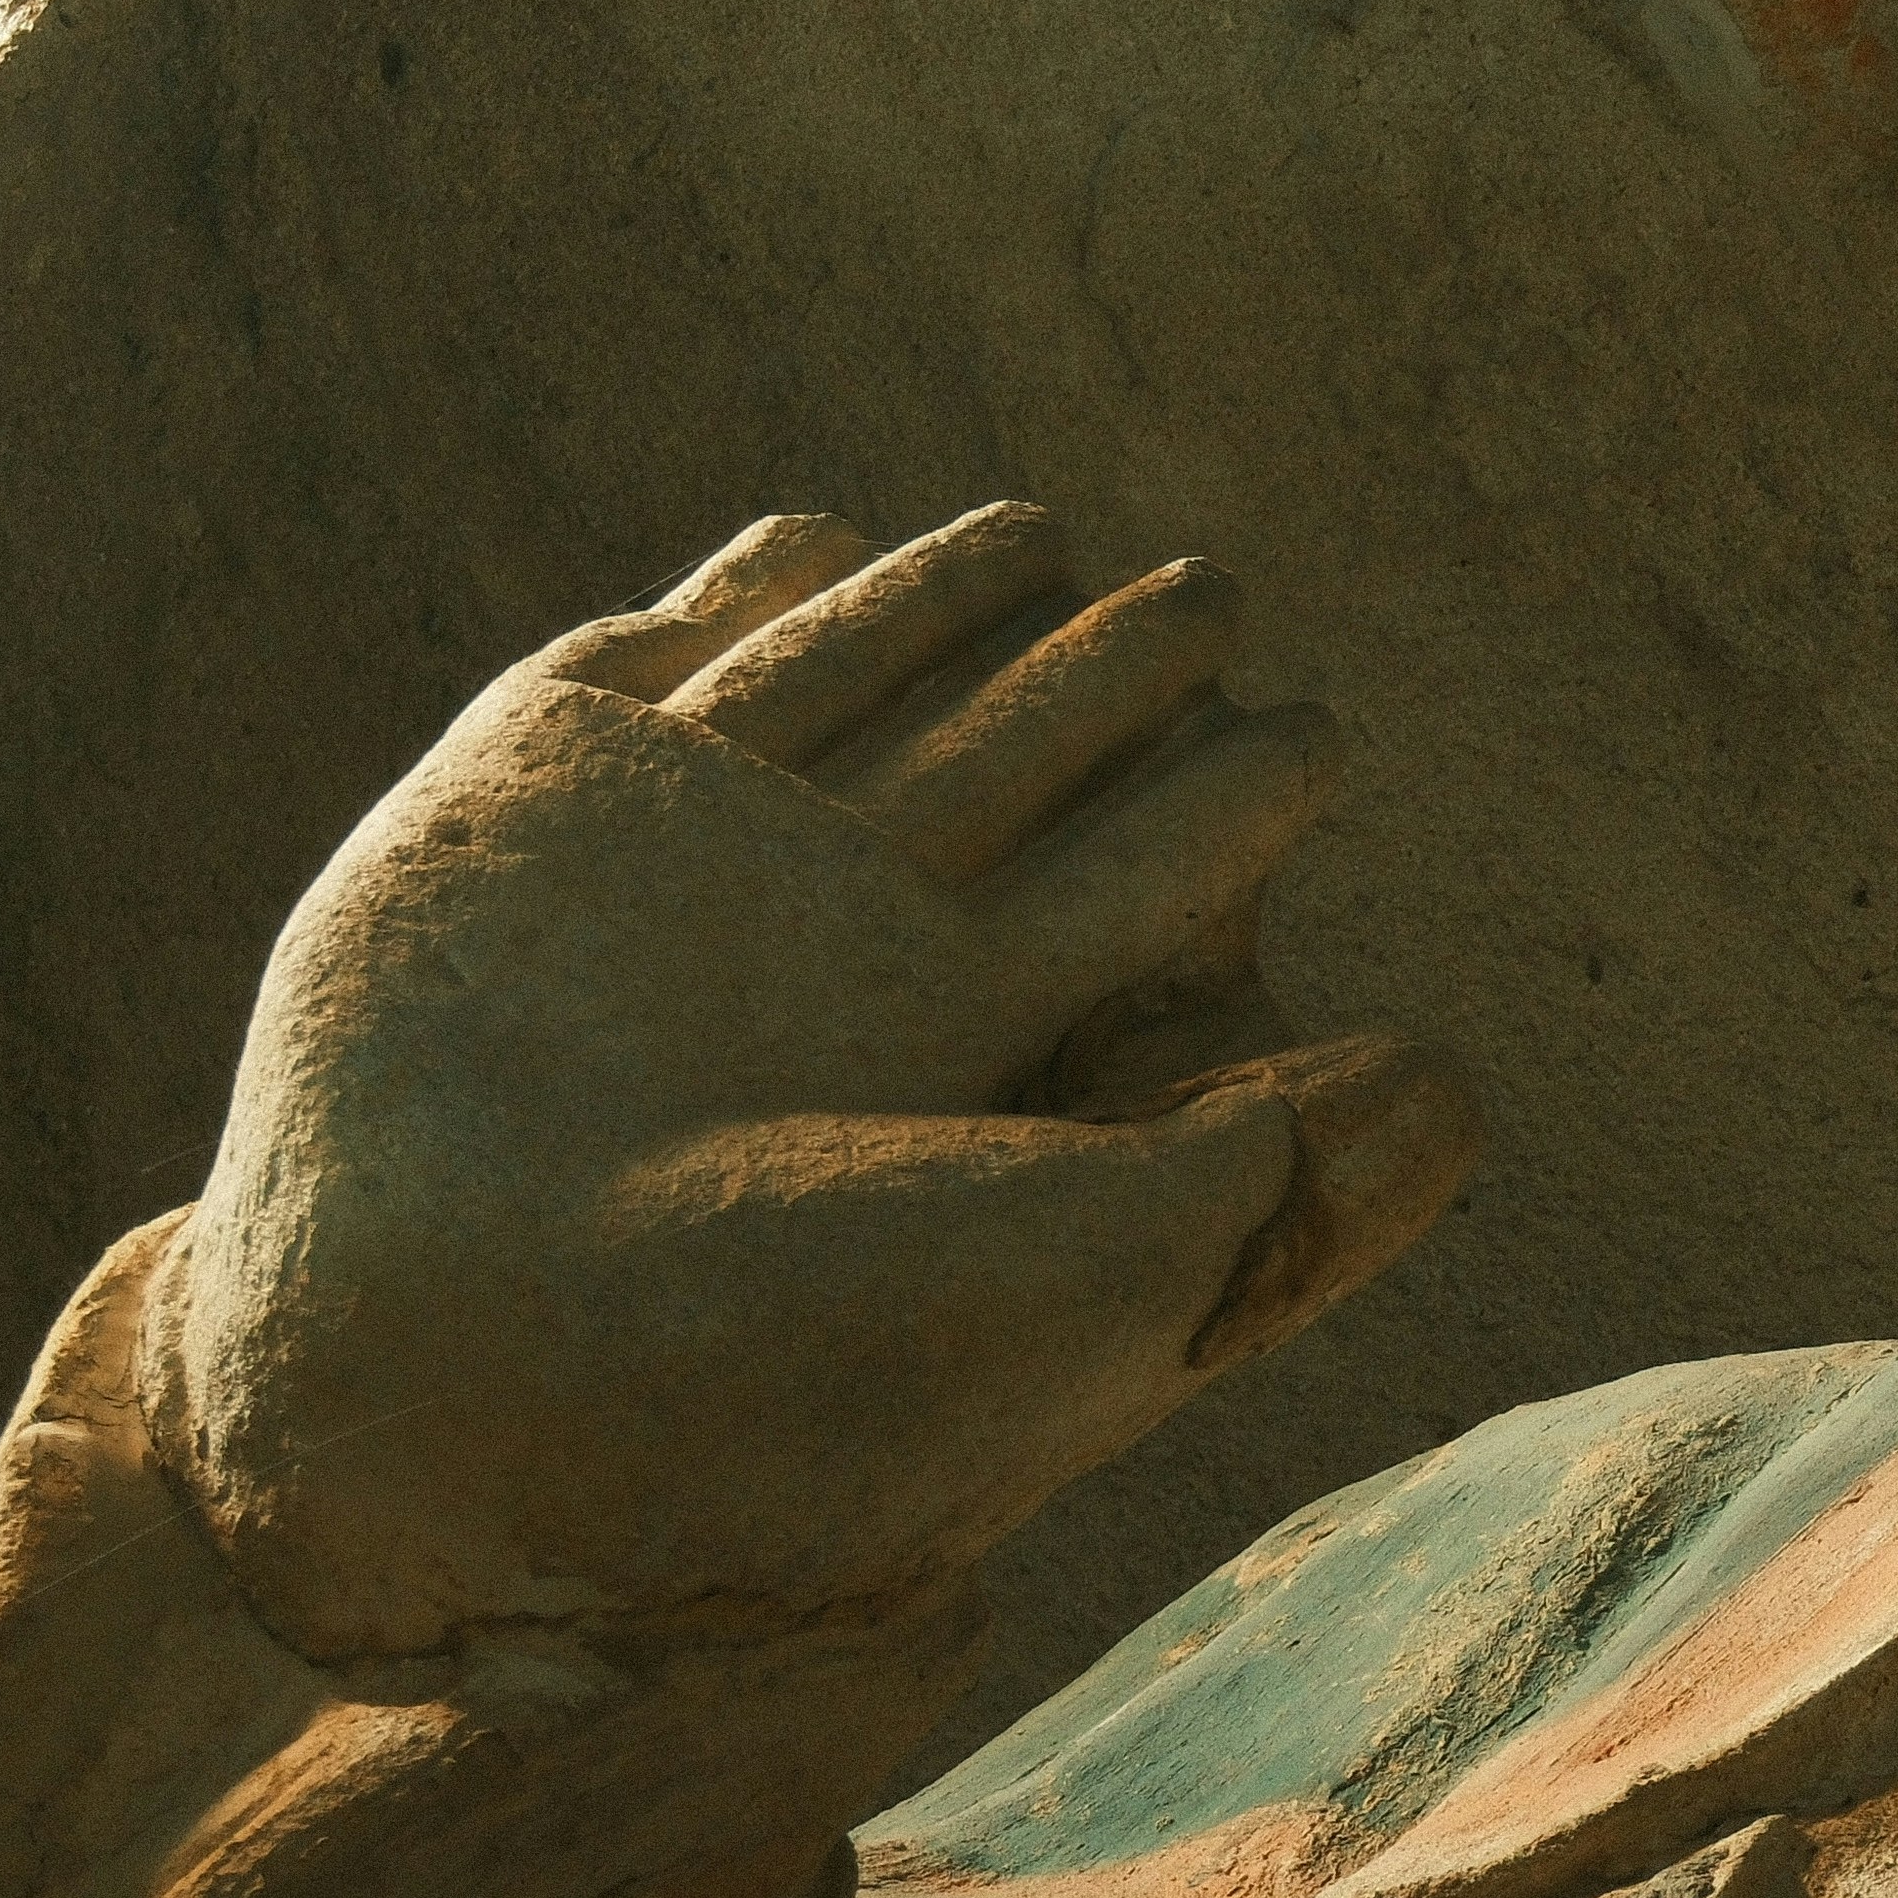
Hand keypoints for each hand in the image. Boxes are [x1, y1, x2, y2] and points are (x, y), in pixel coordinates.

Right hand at [165, 510, 1478, 1659]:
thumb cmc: (779, 1356)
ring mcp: (682, 868)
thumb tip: (1445, 1080)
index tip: (1314, 742)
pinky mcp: (536, 796)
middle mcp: (832, 962)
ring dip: (951, 609)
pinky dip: (745, 596)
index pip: (1132, 906)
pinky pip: (659, 664)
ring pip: (850, 694)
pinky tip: (819, 535)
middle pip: (1009, 777)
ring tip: (1046, 538)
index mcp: (970, 1065)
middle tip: (1220, 600)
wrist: (452, 1361)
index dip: (1227, 814)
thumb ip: (1269, 1178)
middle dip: (1119, 685)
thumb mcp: (1087, 1273)